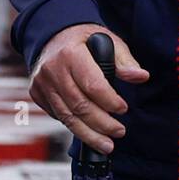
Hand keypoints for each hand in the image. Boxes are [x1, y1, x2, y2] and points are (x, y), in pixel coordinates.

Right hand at [30, 23, 149, 153]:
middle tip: (119, 132)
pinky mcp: (37, 94)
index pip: (92, 85)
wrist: (53, 35)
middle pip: (79, 105)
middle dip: (102, 124)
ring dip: (89, 134)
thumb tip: (141, 76)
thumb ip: (125, 61)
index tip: (123, 109)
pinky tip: (89, 132)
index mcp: (71, 54)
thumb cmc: (84, 39)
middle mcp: (53, 70)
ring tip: (107, 144)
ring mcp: (42, 84)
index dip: (109, 101)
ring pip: (67, 117)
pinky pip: (58, 116)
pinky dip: (75, 126)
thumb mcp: (108, 41)